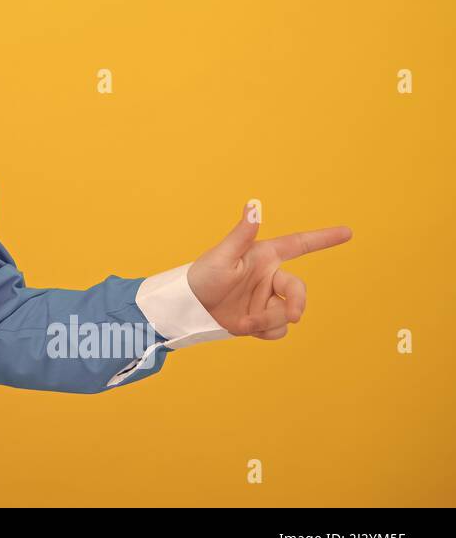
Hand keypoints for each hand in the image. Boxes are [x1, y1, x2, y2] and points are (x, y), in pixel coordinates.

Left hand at [186, 203, 351, 339]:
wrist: (189, 309)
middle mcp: (269, 277)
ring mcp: (266, 300)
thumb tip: (254, 206)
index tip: (348, 232)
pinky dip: (264, 331)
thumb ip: (242, 233)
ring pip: (287, 314)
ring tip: (243, 320)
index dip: (323, 239)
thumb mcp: (222, 256)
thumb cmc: (201, 277)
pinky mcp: (261, 320)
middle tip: (292, 315)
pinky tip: (244, 327)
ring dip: (269, 320)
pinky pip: (277, 330)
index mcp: (264, 256)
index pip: (299, 244)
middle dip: (298, 302)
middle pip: (299, 289)